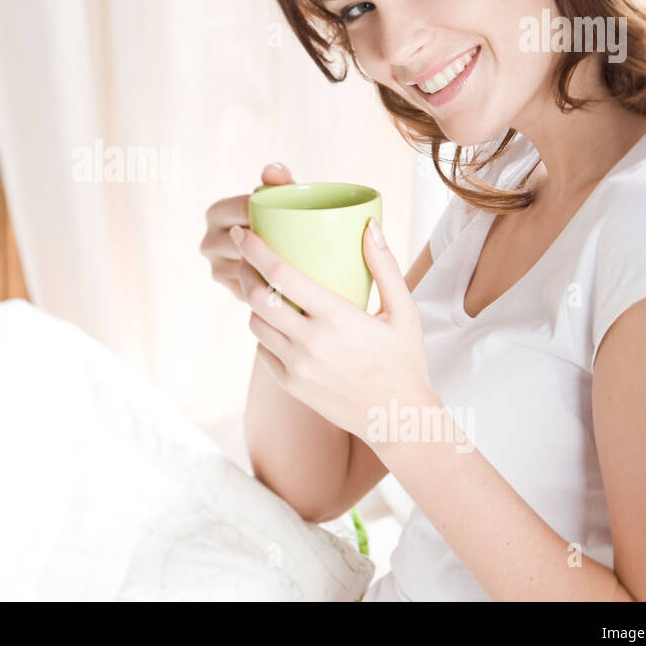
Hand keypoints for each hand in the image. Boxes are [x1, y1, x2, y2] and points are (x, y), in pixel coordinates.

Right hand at [201, 163, 293, 302]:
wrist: (283, 256)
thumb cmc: (282, 220)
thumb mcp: (283, 198)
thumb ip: (280, 180)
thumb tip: (271, 171)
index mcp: (215, 213)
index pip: (243, 209)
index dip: (271, 212)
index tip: (296, 215)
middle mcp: (209, 243)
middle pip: (243, 241)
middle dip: (271, 240)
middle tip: (301, 239)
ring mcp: (217, 270)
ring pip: (247, 267)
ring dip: (269, 264)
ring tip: (296, 259)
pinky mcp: (231, 291)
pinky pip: (252, 287)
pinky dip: (270, 283)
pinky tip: (288, 278)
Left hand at [231, 217, 434, 445]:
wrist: (398, 418)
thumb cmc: (404, 361)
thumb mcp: (403, 311)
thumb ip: (385, 267)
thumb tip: (371, 226)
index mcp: (336, 317)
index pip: (281, 274)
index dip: (254, 250)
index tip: (242, 232)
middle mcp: (310, 342)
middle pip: (257, 297)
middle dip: (245, 272)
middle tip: (247, 258)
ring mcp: (297, 366)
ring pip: (255, 323)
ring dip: (254, 303)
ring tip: (264, 290)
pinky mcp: (290, 385)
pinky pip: (263, 350)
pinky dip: (265, 332)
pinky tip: (277, 323)